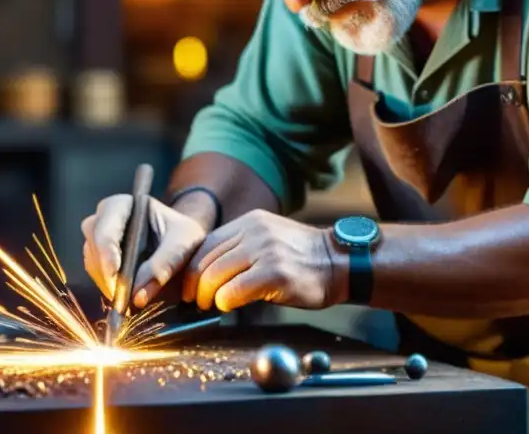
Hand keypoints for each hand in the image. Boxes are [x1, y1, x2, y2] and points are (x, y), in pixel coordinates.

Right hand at [81, 195, 206, 308]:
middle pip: (92, 241)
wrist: (184, 244)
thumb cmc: (184, 235)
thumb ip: (163, 265)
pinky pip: (97, 275)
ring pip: (92, 261)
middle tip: (121, 293)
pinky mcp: (101, 259)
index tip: (114, 273)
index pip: (106, 224)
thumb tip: (138, 297)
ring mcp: (101, 239)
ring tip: (126, 299)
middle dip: (104, 269)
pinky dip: (109, 288)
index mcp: (124, 205)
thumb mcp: (183, 243)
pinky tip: (124, 298)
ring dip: (106, 282)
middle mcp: (107, 219)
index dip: (106, 249)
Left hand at [183, 209, 341, 312]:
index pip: (207, 244)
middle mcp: (254, 231)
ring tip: (209, 305)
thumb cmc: (302, 259)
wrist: (339, 263)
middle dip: (194, 285)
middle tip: (195, 300)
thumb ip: (240, 248)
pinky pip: (234, 290)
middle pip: (207, 259)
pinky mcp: (275, 273)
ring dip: (206, 295)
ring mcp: (265, 250)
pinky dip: (224, 302)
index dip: (193, 268)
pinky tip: (227, 307)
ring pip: (216, 275)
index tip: (189, 285)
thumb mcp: (268, 240)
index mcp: (250, 222)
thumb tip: (208, 273)